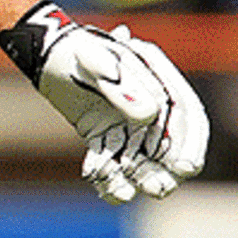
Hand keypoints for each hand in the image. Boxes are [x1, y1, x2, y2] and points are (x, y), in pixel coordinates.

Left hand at [0, 2, 209, 203]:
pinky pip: (114, 168)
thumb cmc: (75, 52)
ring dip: (135, 179)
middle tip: (148, 182)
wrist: (45, 57)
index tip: (184, 166)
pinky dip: (108, 178)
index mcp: (157, 85)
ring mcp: (127, 128)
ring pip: (143, 166)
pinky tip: (95, 176)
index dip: (191, 142)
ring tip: (117, 184)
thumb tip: (149, 115)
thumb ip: (121, 86)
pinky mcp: (105, 141)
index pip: (189, 115)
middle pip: (171, 151)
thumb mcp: (95, 61)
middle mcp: (148, 110)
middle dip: (163, 171)